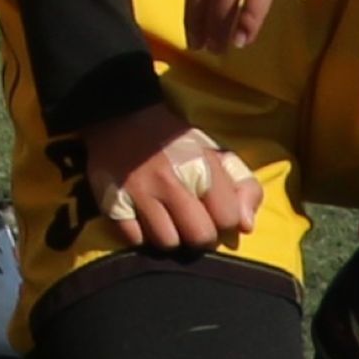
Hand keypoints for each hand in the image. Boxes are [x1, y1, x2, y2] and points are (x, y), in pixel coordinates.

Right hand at [69, 98, 258, 254]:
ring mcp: (138, 191)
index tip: (213, 212)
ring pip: (167, 242)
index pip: (228, 219)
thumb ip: (243, 187)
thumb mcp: (216, 153)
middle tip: (189, 222)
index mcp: (201, 164)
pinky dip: (141, 235)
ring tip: (165, 221)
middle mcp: (170, 178)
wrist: (120, 116)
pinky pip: (134, 239)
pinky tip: (142, 219)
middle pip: (199, 237)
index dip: (224, 221)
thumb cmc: (175, 142)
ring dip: (169, 237)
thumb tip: (246, 226)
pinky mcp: (112, 201)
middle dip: (198, 235)